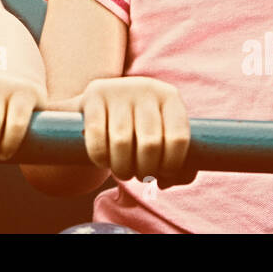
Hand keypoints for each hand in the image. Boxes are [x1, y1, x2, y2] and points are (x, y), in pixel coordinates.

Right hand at [47, 76, 197, 188]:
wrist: (102, 104)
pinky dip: (100, 157)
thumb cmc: (139, 129)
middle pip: (150, 144)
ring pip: (122, 142)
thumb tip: (165, 182)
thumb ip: (178, 167)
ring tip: (123, 171)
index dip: (171, 165)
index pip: (179, 138)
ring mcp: (118, 90)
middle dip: (145, 170)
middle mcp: (146, 88)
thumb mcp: (163, 138)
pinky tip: (103, 161)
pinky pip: (97, 136)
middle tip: (140, 176)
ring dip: (122, 168)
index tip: (161, 174)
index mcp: (170, 98)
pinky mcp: (93, 95)